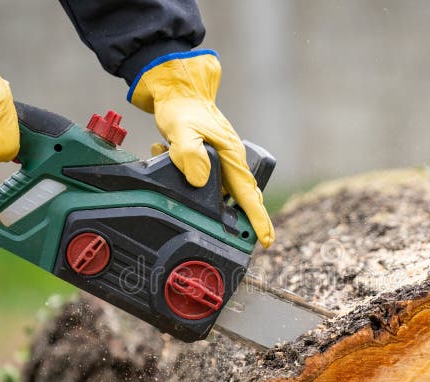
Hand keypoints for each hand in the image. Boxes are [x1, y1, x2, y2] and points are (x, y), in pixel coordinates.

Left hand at [129, 51, 274, 247]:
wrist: (178, 90)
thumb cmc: (182, 109)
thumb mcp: (182, 131)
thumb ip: (189, 155)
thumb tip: (199, 181)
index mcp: (231, 157)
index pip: (248, 195)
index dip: (257, 219)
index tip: (265, 239)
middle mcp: (232, 161)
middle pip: (244, 198)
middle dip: (246, 220)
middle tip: (249, 243)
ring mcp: (223, 160)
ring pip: (220, 189)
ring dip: (199, 192)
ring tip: (177, 170)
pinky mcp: (212, 159)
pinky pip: (204, 177)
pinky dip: (184, 173)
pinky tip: (163, 152)